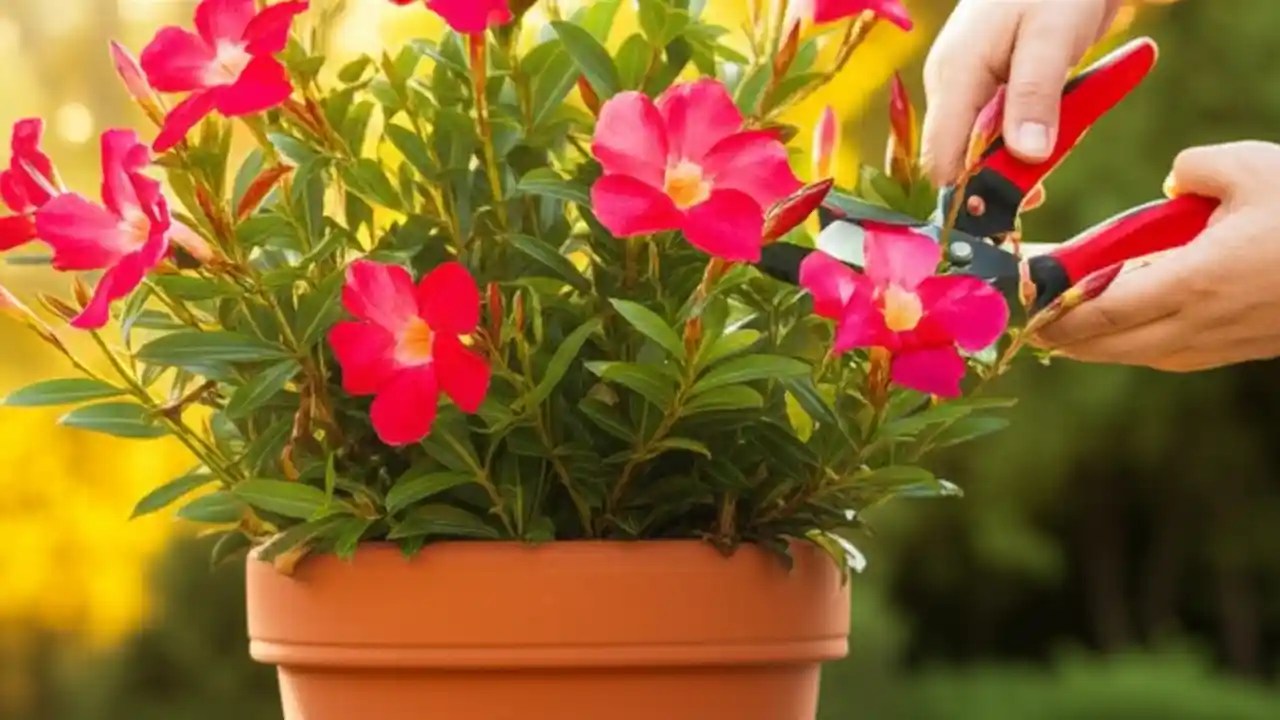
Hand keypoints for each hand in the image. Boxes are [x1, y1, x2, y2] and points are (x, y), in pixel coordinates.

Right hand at [921, 0, 1121, 184]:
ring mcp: (968, 86)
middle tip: (1049, 172)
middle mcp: (951, 86)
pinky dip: (1029, 138)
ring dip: (1023, 158)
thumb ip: (1035, 96)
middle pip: (960, 159)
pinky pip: (1000, 129)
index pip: (941, 159)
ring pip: (983, 148)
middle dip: (1003, 177)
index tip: (1009, 210)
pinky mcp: (991, 85)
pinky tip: (1057, 131)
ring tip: (1062, 140)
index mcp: (953, 75)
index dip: (968, 192)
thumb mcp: (1051, 36)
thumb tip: (1027, 157)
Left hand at [1034, 142, 1279, 371]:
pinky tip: (1136, 333)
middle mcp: (1202, 322)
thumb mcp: (1252, 169)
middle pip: (1115, 345)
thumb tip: (1171, 184)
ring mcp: (1227, 341)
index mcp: (1193, 280)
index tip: (1026, 310)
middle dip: (1067, 340)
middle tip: (1033, 328)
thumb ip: (1195, 168)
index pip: (1104, 310)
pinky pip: (1180, 357)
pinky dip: (1144, 349)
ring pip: (1147, 356)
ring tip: (1072, 334)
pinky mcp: (1249, 348)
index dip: (1058, 316)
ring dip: (1103, 348)